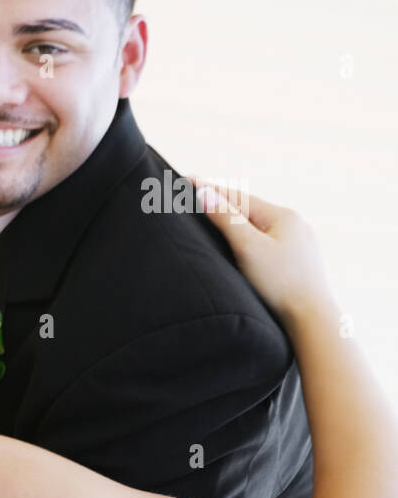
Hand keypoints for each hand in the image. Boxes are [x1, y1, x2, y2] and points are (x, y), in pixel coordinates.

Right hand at [195, 177, 335, 322]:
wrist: (311, 319)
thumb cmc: (279, 284)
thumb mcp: (248, 248)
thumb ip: (226, 219)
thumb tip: (204, 192)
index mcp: (282, 216)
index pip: (237, 197)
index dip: (209, 189)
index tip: (186, 178)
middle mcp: (294, 225)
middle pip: (248, 209)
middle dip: (222, 202)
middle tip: (195, 194)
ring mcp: (298, 243)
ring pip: (258, 226)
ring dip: (235, 220)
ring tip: (214, 215)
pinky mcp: (297, 261)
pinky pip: (267, 241)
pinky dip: (248, 237)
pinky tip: (242, 243)